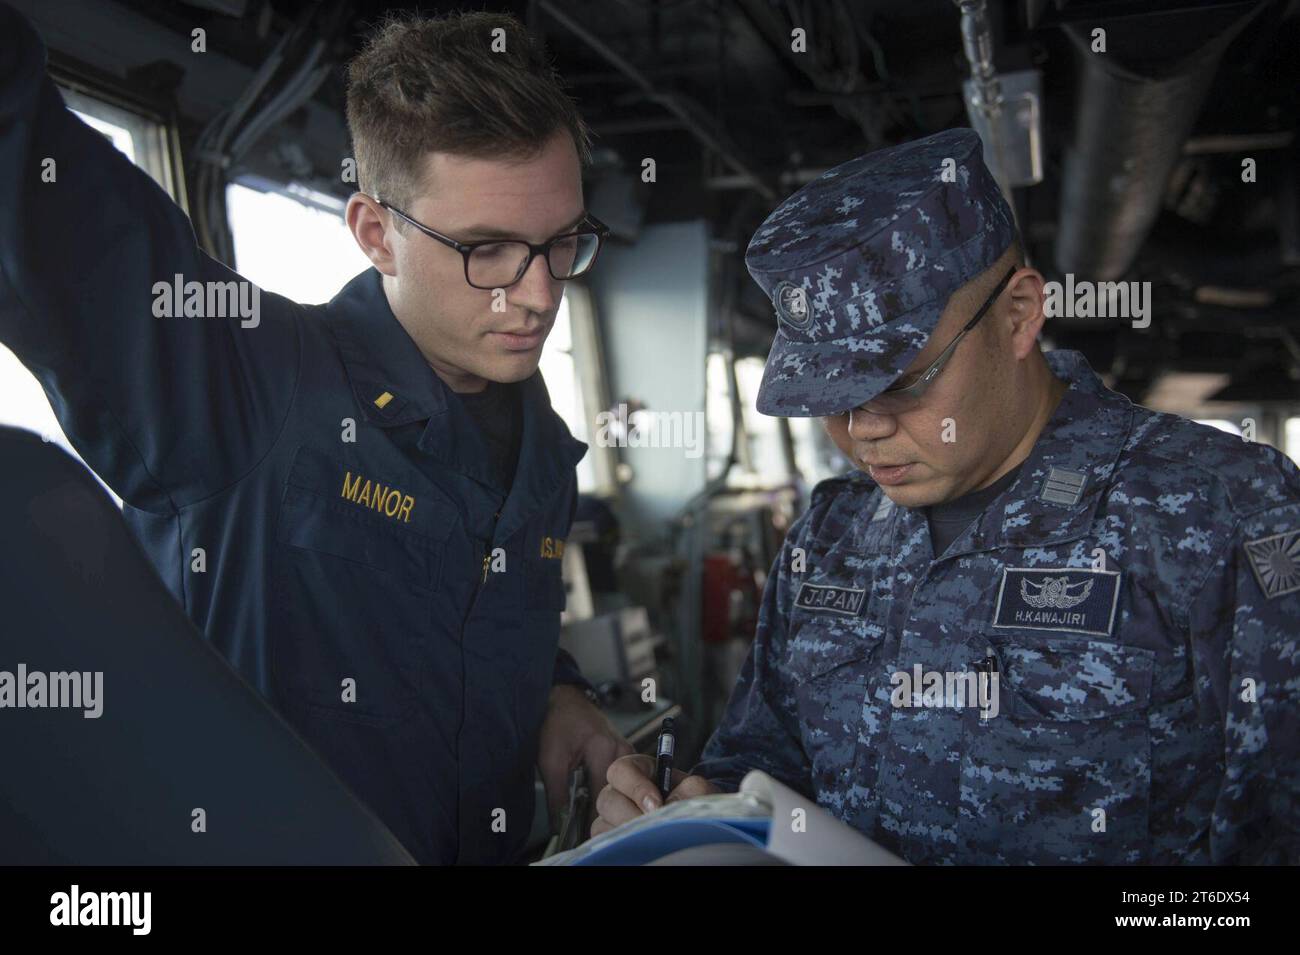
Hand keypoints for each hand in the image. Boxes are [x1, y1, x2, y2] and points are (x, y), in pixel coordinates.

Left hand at [538, 685, 633, 831]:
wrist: (564, 698)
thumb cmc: (556, 722)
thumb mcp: (550, 760)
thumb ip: (557, 796)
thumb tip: (560, 827)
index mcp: (604, 748)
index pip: (605, 796)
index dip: (593, 817)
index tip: (583, 832)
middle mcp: (622, 750)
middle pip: (617, 794)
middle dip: (602, 810)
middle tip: (584, 822)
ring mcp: (627, 750)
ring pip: (622, 788)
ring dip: (607, 800)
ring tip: (588, 805)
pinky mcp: (625, 752)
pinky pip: (621, 779)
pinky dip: (609, 789)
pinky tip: (594, 792)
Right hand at [591, 753, 718, 837]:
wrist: (694, 823)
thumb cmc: (692, 802)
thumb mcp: (697, 789)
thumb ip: (690, 788)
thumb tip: (671, 804)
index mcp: (637, 771)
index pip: (621, 770)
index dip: (636, 787)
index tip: (656, 806)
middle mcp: (619, 792)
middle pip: (607, 799)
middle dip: (632, 816)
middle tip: (654, 827)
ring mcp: (611, 817)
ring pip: (603, 824)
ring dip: (628, 833)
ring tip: (653, 839)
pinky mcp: (610, 837)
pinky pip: (605, 841)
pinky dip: (622, 846)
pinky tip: (643, 848)